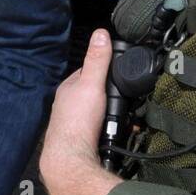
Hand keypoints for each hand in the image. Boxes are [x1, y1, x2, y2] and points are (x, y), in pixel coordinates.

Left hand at [40, 29, 121, 194]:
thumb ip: (97, 60)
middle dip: (111, 97)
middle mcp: (67, 105)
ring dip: (111, 115)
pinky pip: (98, 131)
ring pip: (97, 114)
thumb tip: (100, 32)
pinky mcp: (80, 142)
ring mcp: (72, 125)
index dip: (104, 70)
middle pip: (94, 94)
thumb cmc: (78, 120)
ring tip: (128, 118)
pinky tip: (117, 133)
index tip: (120, 71)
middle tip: (129, 99)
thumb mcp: (91, 83)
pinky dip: (108, 130)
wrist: (71, 162)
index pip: (88, 72)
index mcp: (68, 88)